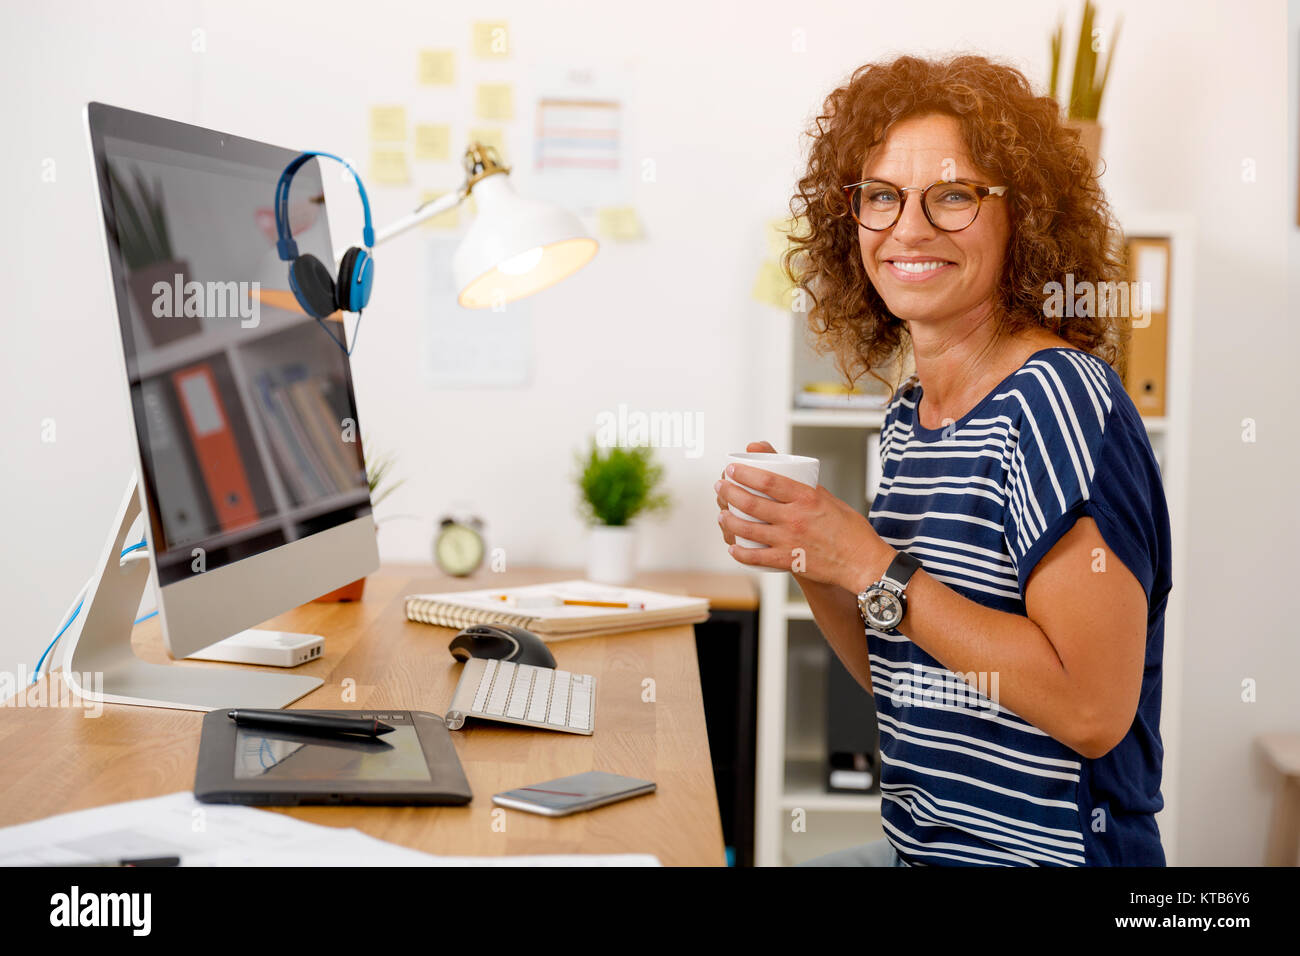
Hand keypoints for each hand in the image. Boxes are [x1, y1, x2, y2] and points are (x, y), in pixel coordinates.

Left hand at [715, 452, 893, 591]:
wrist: (862, 561)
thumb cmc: (849, 529)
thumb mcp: (827, 497)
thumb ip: (802, 484)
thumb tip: (778, 466)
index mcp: (806, 498)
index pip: (768, 481)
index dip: (744, 473)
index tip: (731, 469)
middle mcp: (795, 518)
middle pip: (751, 503)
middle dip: (729, 492)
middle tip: (720, 487)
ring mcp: (789, 541)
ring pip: (748, 529)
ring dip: (729, 520)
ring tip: (722, 514)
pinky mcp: (788, 561)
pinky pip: (756, 558)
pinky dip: (740, 553)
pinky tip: (733, 547)